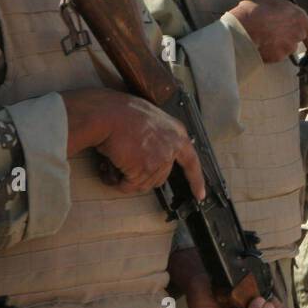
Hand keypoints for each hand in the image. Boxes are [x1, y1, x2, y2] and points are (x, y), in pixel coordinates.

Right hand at [63, 89, 204, 199]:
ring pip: (145, 184)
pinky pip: (130, 186)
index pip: (192, 162)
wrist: (107, 114)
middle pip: (161, 178)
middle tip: (127, 161)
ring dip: (129, 178)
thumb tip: (154, 153)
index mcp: (177, 133)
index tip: (200, 195)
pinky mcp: (146, 168)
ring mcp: (161, 159)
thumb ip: (160, 137)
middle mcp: (173, 147)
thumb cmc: (121, 113)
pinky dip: (119, 182)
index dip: (196, 180)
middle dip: (143, 175)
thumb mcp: (151, 120)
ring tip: (119, 159)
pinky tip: (113, 166)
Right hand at [227, 0, 307, 65]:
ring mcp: (288, 47)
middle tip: (268, 28)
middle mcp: (297, 34)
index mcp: (300, 17)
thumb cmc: (255, 10)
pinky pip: (273, 54)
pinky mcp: (277, 57)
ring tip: (259, 32)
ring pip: (283, 47)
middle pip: (293, 38)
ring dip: (274, 42)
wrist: (243, 28)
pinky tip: (256, 41)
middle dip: (283, 35)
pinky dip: (266, 50)